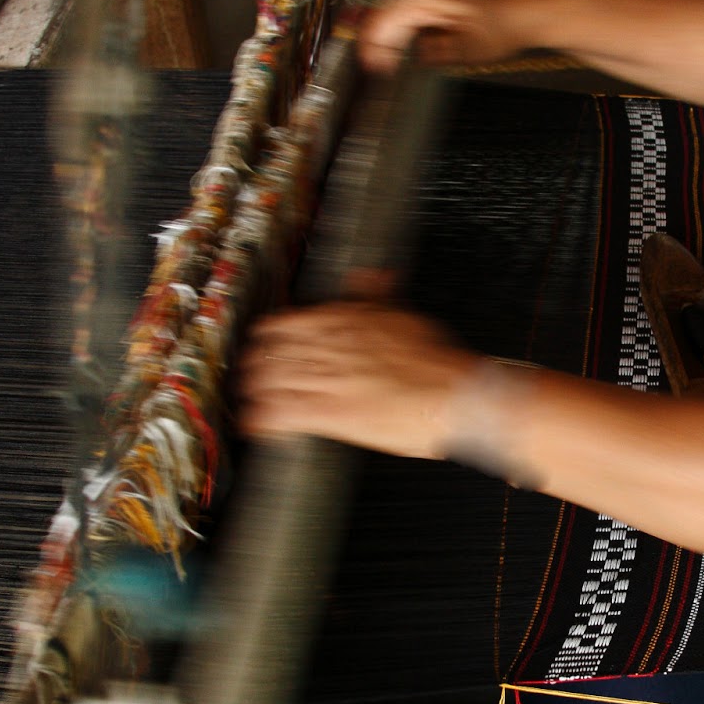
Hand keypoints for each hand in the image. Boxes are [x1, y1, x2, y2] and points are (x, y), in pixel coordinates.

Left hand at [237, 303, 479, 458]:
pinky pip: (280, 414)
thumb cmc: (438, 361)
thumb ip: (377, 297)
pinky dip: (262, 420)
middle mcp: (328, 347)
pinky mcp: (329, 413)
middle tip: (248, 373)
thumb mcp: (405, 315)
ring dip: (253, 391)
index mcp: (344, 320)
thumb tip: (370, 279)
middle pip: (270, 353)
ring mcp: (325, 380)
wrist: (456, 395)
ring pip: (269, 382)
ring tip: (247, 398)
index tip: (262, 342)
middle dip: (254, 365)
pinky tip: (254, 424)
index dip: (267, 335)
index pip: (284, 323)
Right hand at [359, 0, 522, 73]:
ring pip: (388, 13)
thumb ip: (433, 52)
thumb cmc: (498, 28)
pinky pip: (402, 11)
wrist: (518, 13)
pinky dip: (397, 30)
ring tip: (381, 61)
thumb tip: (413, 56)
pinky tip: (396, 48)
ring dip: (383, 37)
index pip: (382, 22)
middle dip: (374, 43)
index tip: (374, 68)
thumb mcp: (465, 51)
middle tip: (374, 68)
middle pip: (380, 14)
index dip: (374, 48)